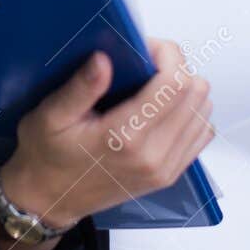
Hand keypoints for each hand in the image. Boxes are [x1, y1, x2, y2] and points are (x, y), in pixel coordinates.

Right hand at [0, 38, 215, 230]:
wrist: (49, 199)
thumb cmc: (46, 156)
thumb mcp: (50, 116)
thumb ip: (80, 87)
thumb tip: (104, 59)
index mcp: (124, 137)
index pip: (174, 83)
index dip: (168, 55)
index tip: (146, 49)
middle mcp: (152, 155)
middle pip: (196, 92)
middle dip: (176, 68)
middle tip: (146, 65)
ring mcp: (165, 168)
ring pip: (204, 110)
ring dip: (184, 91)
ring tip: (152, 88)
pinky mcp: (169, 175)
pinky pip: (201, 133)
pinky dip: (189, 113)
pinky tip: (162, 110)